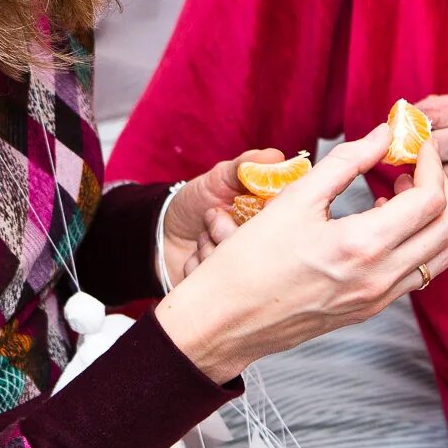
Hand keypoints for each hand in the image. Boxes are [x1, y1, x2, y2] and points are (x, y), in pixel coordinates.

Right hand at [153, 125, 447, 382]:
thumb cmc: (250, 260)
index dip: (430, 163)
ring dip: (431, 220)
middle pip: (445, 228)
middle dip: (439, 187)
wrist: (226, 319)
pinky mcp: (370, 310)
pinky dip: (416, 245)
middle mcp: (380, 277)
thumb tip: (384, 135)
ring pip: (438, 256)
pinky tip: (382, 225)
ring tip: (398, 193)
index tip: (417, 143)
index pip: (429, 199)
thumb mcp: (295, 198)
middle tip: (412, 164)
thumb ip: (347, 161)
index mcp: (362, 245)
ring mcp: (378, 299)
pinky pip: (415, 275)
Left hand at [159, 147, 284, 286]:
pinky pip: (215, 282)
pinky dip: (197, 265)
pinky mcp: (225, 291)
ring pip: (236, 267)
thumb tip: (276, 156)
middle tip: (211, 217)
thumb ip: (245, 166)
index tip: (243, 208)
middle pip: (260, 248)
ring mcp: (244, 272)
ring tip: (200, 237)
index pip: (285, 220)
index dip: (265, 216)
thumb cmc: (195, 204)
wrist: (163, 234)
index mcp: (270, 221)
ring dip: (208, 248)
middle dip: (226, 230)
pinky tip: (195, 256)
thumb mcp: (217, 178)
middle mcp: (262, 249)